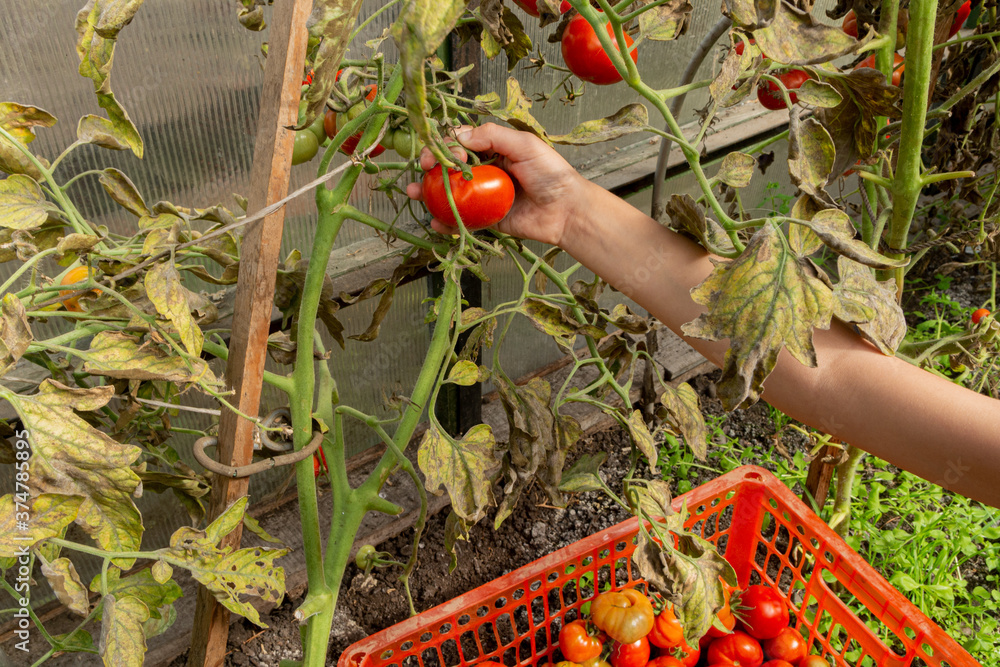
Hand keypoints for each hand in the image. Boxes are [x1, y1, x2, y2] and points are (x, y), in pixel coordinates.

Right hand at [405, 123, 587, 245]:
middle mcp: (483, 172)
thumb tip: (460, 137)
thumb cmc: (551, 174)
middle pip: (448, 167)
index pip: (459, 143)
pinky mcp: (486, 220)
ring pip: (448, 193)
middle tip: (424, 171)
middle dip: (429, 167)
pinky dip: (445, 222)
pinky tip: (436, 222)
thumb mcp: (525, 145)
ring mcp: (482, 197)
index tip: (443, 156)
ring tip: (415, 193)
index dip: (444, 146)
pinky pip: (460, 220)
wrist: (567, 210)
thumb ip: (492, 136)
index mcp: (492, 150)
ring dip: (428, 193)